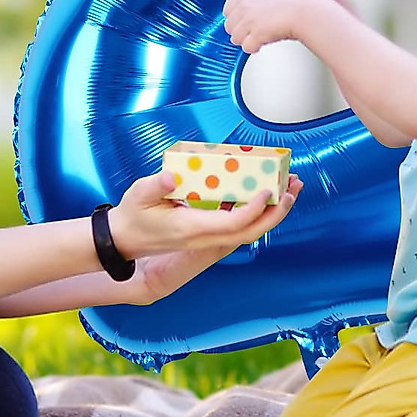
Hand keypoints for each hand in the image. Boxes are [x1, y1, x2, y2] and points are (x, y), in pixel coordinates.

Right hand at [108, 171, 300, 260]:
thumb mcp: (138, 195)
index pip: (232, 224)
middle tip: (292, 189)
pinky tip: (263, 195)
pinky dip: (256, 212)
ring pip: (248, 231)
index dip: (253, 210)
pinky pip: (238, 226)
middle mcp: (204, 237)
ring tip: (288, 189)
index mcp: (191, 228)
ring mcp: (207, 238)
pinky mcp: (207, 233)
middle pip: (249, 232)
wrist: (123, 239)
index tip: (267, 190)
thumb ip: (155, 186)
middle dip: (275, 213)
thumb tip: (170, 177)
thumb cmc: (132, 216)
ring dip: (271, 213)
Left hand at [222, 0, 318, 53]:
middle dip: (240, 30)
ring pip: (236, 38)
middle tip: (252, 31)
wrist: (306, 12)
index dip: (235, 16)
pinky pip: (247, 47)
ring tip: (258, 37)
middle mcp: (244, 7)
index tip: (244, 19)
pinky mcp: (256, 35)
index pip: (227, 9)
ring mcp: (249, 22)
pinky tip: (261, 44)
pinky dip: (254, 48)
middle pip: (229, 26)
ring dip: (246, 40)